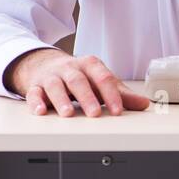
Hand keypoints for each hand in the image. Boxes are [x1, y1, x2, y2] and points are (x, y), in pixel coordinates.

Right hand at [5, 48, 150, 116]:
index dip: (112, 95)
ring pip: (56, 86)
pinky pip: (34, 93)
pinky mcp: (35, 86)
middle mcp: (70, 68)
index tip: (118, 111)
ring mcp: (52, 76)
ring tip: (67, 114)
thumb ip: (121, 94)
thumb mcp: (99, 81)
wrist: (44, 64)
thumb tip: (144, 104)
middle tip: (94, 114)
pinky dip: (36, 102)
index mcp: (90, 65)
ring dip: (61, 100)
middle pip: (79, 81)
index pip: (103, 78)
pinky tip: (40, 112)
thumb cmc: (78, 75)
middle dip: (87, 97)